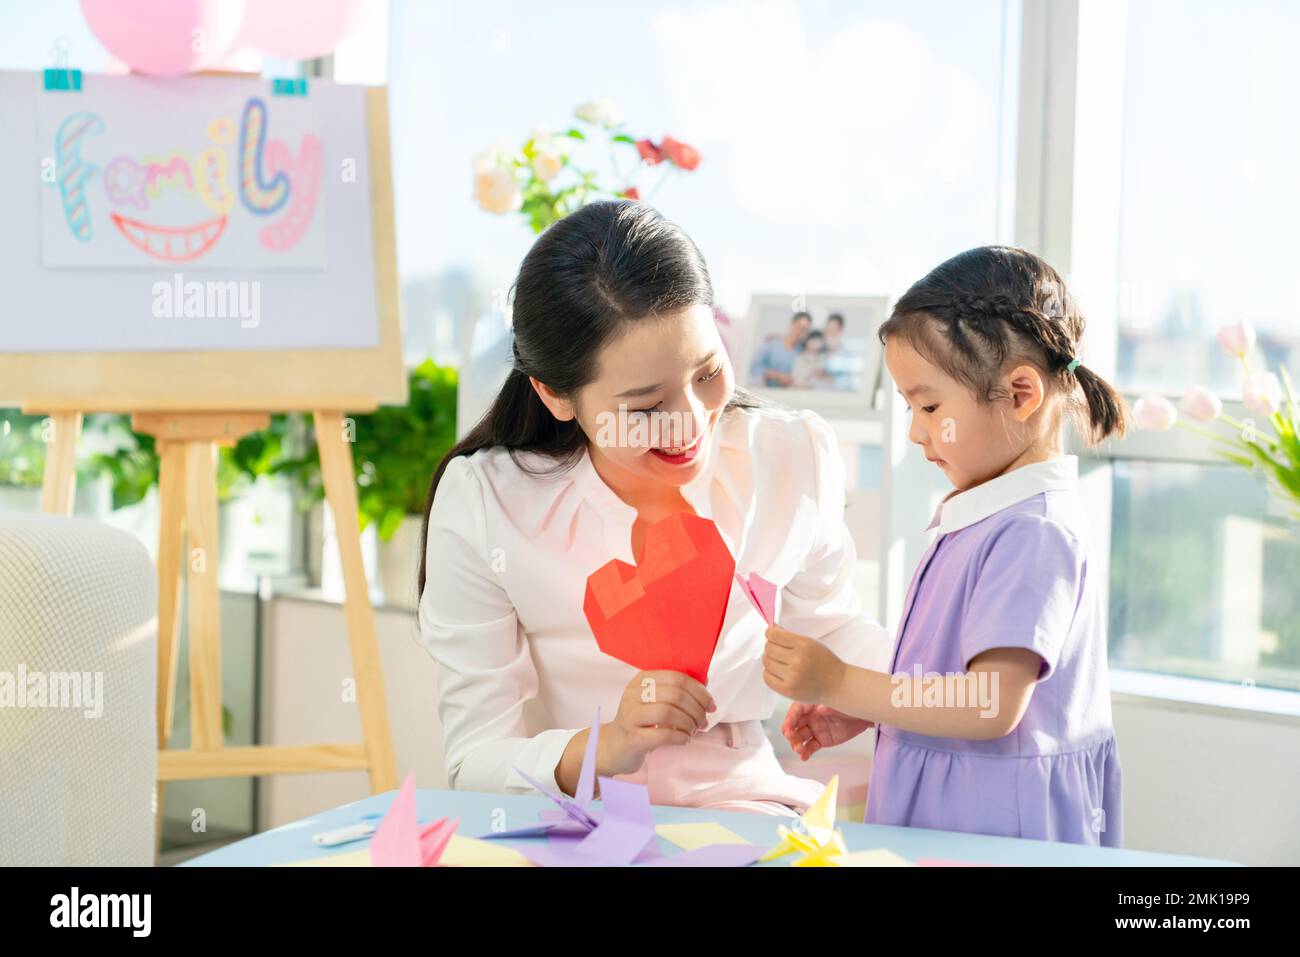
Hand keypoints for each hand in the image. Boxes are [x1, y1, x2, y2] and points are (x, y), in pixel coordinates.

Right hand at [598, 670, 716, 776]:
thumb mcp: (658, 701)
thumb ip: (680, 690)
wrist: (614, 747)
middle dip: (697, 709)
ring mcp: (630, 715)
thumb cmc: (642, 722)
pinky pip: (664, 735)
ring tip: (692, 731)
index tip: (711, 706)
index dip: (700, 691)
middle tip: (702, 722)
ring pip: (669, 712)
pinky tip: (684, 740)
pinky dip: (681, 737)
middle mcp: (634, 693)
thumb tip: (706, 680)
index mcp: (642, 679)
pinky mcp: (632, 738)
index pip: (678, 677)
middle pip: (676, 695)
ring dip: (689, 723)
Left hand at [762, 625, 845, 703]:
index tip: (771, 635)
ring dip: (770, 660)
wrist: (837, 685)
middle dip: (770, 647)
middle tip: (777, 649)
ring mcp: (792, 676)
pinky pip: (767, 677)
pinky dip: (769, 673)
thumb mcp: (812, 643)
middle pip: (768, 648)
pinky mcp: (788, 690)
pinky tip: (777, 672)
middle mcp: (797, 660)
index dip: (770, 633)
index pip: (774, 635)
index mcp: (804, 645)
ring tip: (779, 662)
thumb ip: (791, 637)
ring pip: (766, 662)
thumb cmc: (826, 663)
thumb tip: (773, 630)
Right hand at [781, 701, 871, 761]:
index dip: (789, 719)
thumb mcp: (838, 704)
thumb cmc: (849, 705)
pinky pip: (811, 747)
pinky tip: (804, 757)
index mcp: (811, 704)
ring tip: (800, 750)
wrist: (862, 716)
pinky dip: (806, 752)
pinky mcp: (821, 740)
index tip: (787, 728)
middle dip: (790, 734)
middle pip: (794, 726)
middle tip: (792, 739)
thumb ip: (828, 707)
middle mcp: (810, 717)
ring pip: (800, 738)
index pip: (796, 711)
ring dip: (797, 744)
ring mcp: (815, 729)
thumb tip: (819, 709)